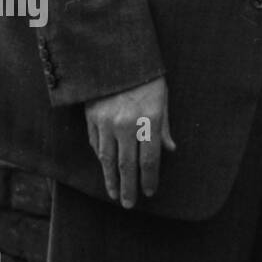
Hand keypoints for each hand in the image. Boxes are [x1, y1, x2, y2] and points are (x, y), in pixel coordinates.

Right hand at [84, 75, 175, 208]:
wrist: (117, 58)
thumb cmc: (147, 79)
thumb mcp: (162, 100)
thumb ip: (164, 127)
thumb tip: (170, 150)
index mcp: (149, 121)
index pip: (149, 160)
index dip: (149, 179)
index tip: (150, 193)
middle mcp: (126, 126)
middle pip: (127, 166)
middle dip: (129, 188)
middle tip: (129, 204)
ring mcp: (106, 124)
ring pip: (108, 160)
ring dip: (111, 179)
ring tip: (113, 194)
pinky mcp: (92, 120)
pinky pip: (96, 145)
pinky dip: (102, 159)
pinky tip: (106, 168)